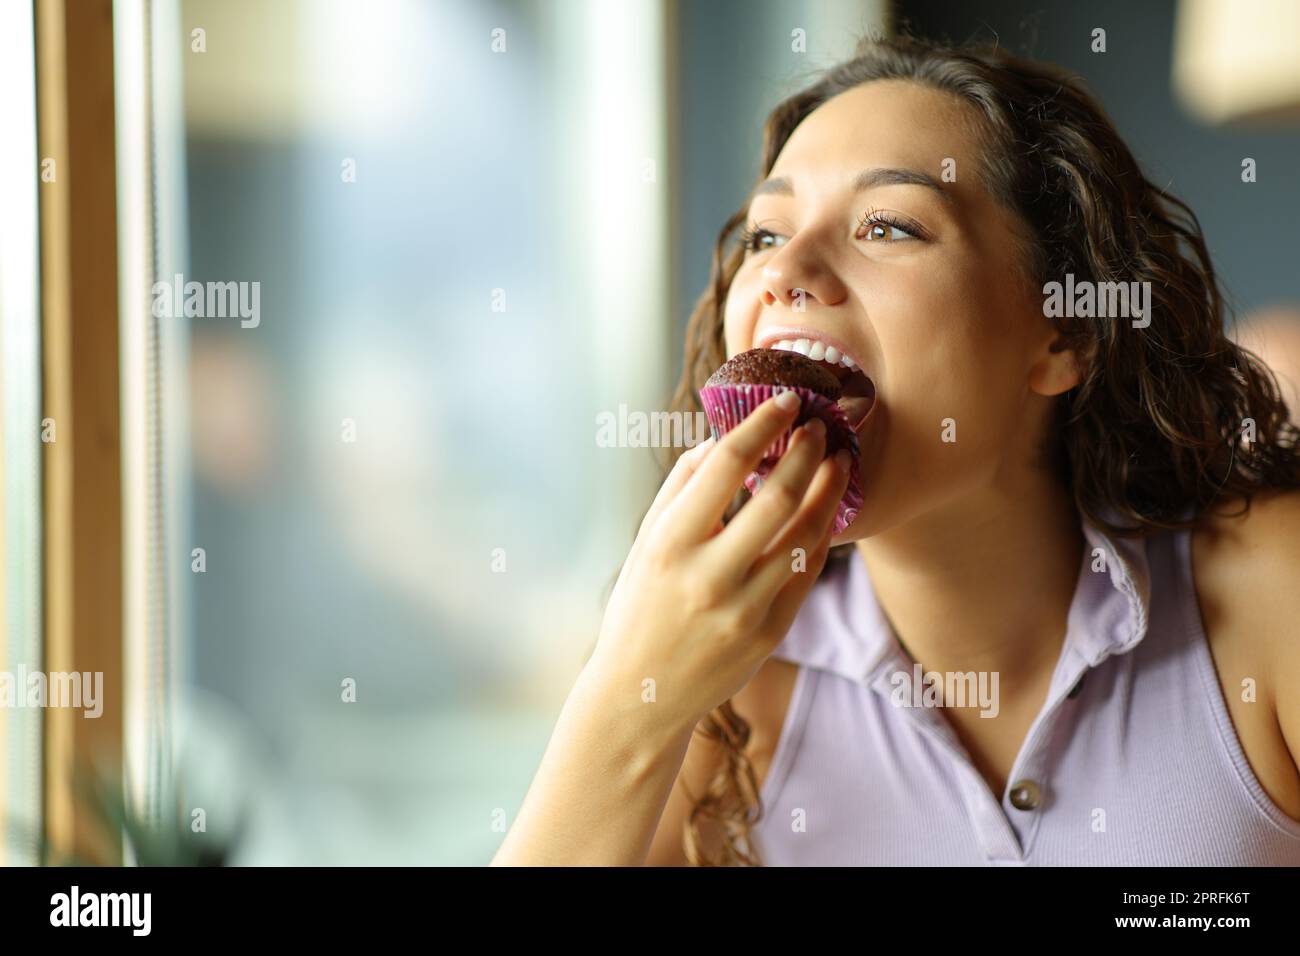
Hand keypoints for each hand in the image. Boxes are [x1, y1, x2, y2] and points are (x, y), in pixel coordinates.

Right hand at [587, 392, 851, 732]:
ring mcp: (744, 609)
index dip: (761, 426)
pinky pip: (807, 573)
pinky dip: (821, 534)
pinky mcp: (769, 635)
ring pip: (805, 535)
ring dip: (828, 489)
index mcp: (669, 543)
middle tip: (819, 425)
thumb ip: (681, 490)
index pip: (725, 465)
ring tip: (837, 460)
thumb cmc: (640, 606)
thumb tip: (718, 440)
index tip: (785, 400)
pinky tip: (826, 509)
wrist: (641, 693)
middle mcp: (708, 575)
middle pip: (777, 496)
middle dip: (805, 451)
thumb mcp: (645, 544)